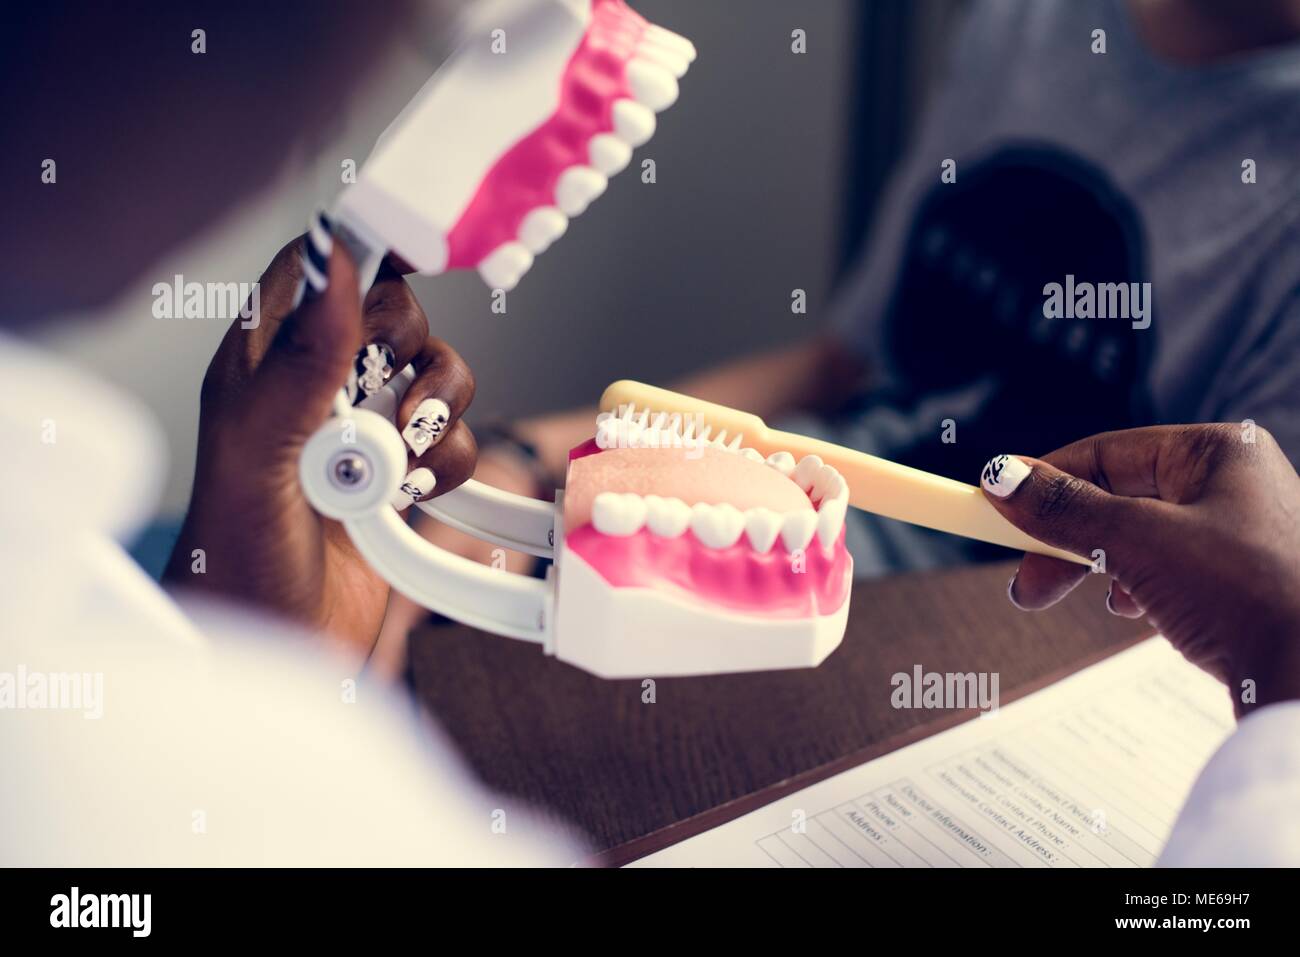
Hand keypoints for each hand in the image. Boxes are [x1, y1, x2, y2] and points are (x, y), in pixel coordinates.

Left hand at [163, 233, 476, 655]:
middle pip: (392, 316)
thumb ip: (300, 360)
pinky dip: (448, 465)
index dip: (360, 244)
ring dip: (435, 414)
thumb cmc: (237, 563)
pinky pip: (454, 441)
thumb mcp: (260, 455)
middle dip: (409, 348)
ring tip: (400, 463)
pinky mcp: (404, 477)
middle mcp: (318, 389)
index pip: (314, 270)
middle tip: (388, 393)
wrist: (276, 649)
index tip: (412, 239)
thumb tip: (334, 263)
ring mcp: (365, 434)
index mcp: (263, 365)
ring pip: (435, 377)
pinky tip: (409, 497)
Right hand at [979, 424, 1299, 713]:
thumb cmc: (1255, 597)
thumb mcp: (1140, 542)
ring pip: (1137, 537)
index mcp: (1220, 452)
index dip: (1044, 480)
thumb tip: (1001, 478)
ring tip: (1074, 598)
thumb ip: (1064, 509)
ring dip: (1095, 566)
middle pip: (1117, 497)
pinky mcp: (1243, 582)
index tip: (995, 505)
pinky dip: (1135, 588)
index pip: (1106, 453)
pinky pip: (1166, 571)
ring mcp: (1242, 534)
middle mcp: (1235, 485)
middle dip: (1062, 539)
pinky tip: (1134, 612)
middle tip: (1024, 578)